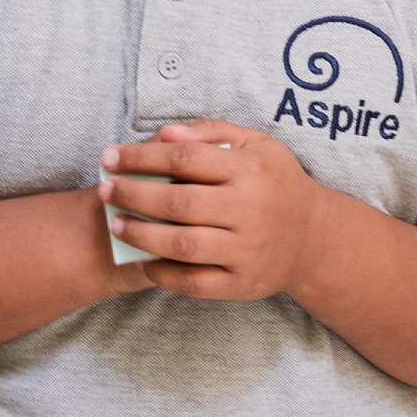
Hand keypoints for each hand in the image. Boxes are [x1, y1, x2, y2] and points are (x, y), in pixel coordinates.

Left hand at [100, 122, 319, 302]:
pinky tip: (143, 259)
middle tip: (103, 190)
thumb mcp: (256, 145)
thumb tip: (165, 134)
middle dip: (132, 194)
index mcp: (251, 170)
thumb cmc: (275, 183)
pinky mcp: (242, 284)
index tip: (110, 157)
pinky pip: (194, 282)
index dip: (141, 157)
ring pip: (182, 244)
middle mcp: (250, 210)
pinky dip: (163, 273)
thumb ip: (212, 133)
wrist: (313, 237)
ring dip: (141, 235)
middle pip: (177, 201)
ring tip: (115, 224)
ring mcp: (246, 250)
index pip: (184, 159)